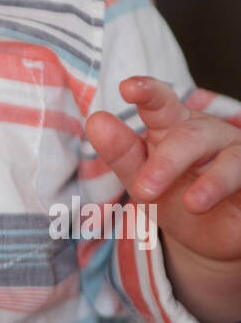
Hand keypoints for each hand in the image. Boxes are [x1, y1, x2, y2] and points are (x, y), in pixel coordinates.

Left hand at [85, 76, 240, 267]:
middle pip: (189, 138)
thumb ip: (122, 154)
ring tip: (192, 204)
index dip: (147, 92)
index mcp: (174, 126)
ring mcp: (236, 156)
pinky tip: (216, 202)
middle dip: (167, 162)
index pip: (160, 103)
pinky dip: (234, 190)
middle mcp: (208, 135)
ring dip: (212, 183)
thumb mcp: (143, 180)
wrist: (212, 235)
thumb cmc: (174, 196)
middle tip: (144, 189)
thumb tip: (96, 121)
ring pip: (231, 160)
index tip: (128, 88)